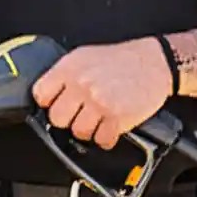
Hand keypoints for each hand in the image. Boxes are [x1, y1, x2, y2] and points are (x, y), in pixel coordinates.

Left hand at [31, 38, 172, 149]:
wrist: (155, 62)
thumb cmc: (122, 60)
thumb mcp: (85, 56)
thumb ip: (65, 75)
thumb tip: (48, 95)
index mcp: (70, 68)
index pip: (41, 94)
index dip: (48, 103)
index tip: (57, 104)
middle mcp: (82, 85)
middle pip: (57, 118)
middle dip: (68, 119)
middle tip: (80, 114)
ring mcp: (99, 102)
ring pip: (79, 132)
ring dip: (89, 130)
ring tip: (99, 119)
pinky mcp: (117, 117)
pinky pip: (102, 140)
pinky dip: (107, 137)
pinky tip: (111, 125)